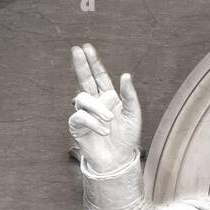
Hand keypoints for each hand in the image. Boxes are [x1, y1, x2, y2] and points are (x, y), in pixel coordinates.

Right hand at [69, 43, 141, 174]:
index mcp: (107, 97)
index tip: (87, 48)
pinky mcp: (77, 126)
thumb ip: (129, 96)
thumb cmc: (126, 139)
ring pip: (83, 98)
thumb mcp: (133, 116)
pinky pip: (80, 117)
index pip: (99, 76)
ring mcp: (84, 113)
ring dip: (97, 108)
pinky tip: (104, 131)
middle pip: (84, 79)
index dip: (93, 63)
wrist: (119, 161)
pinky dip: (93, 123)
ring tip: (109, 120)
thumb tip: (126, 75)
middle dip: (80, 65)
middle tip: (76, 50)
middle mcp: (94, 102)